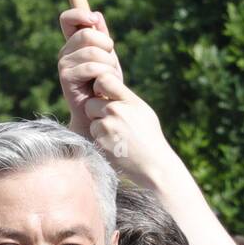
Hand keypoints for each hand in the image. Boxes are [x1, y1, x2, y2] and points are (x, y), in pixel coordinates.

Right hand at [58, 9, 121, 134]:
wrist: (101, 113)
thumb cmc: (106, 86)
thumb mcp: (108, 57)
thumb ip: (102, 36)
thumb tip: (96, 15)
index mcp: (73, 45)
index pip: (68, 19)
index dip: (80, 14)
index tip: (95, 21)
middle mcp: (65, 53)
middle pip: (87, 33)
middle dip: (107, 47)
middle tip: (110, 65)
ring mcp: (63, 65)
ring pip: (93, 51)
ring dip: (109, 64)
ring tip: (108, 79)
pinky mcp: (66, 79)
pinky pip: (91, 67)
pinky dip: (104, 76)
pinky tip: (103, 87)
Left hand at [81, 73, 180, 189]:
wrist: (153, 165)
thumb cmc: (149, 137)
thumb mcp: (143, 112)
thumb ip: (125, 99)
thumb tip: (105, 85)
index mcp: (130, 100)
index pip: (104, 79)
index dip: (99, 86)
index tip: (104, 96)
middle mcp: (117, 110)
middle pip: (91, 103)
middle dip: (96, 111)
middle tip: (111, 122)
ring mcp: (108, 126)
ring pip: (91, 120)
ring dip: (98, 126)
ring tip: (116, 135)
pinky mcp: (101, 141)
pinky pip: (92, 134)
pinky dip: (99, 139)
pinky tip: (114, 144)